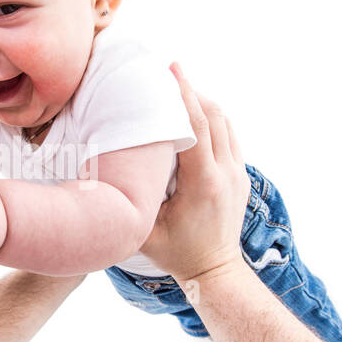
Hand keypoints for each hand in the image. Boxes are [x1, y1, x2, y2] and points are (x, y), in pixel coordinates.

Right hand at [140, 63, 250, 283]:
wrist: (215, 272)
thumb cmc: (177, 254)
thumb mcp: (145, 232)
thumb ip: (128, 204)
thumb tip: (100, 179)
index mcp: (203, 183)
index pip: (196, 126)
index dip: (184, 94)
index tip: (172, 70)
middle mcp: (226, 173)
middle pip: (214, 115)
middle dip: (192, 91)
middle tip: (169, 73)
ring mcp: (238, 173)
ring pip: (226, 122)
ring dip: (203, 104)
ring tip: (179, 92)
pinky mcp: (241, 176)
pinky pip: (230, 136)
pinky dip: (213, 120)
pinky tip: (194, 117)